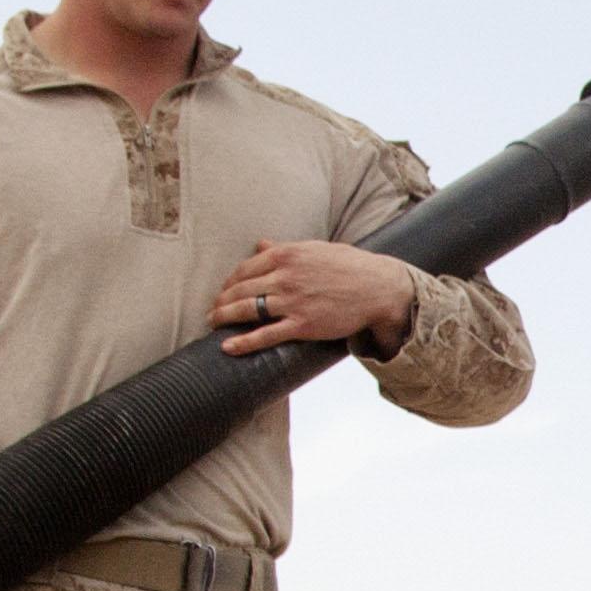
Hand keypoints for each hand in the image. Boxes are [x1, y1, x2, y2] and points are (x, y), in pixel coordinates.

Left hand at [211, 240, 423, 356]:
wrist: (378, 287)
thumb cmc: (349, 266)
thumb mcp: (315, 249)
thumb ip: (284, 248)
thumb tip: (259, 243)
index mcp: (286, 254)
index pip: (245, 268)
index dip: (229, 282)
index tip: (223, 291)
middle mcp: (284, 276)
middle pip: (240, 289)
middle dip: (221, 301)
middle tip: (212, 310)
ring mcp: (292, 301)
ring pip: (246, 310)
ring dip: (224, 318)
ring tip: (213, 323)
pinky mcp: (302, 325)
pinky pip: (265, 335)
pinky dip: (243, 342)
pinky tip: (228, 347)